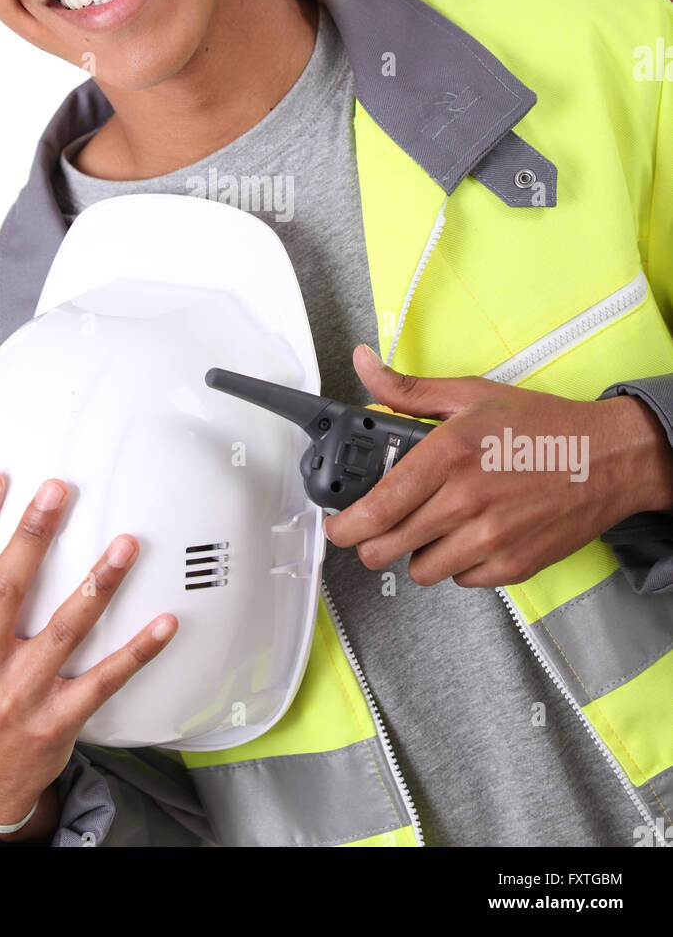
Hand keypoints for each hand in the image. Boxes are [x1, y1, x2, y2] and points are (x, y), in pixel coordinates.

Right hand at [0, 472, 176, 833]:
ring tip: (125, 544)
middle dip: (33, 537)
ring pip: (64, 630)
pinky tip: (164, 622)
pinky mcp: (58, 720)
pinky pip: (104, 680)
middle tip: (58, 491)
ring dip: (96, 584)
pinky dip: (137, 652)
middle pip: (7, 591)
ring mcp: (19, 696)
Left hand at [323, 345, 672, 587]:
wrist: (609, 459)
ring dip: (417, 553)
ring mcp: (490, 539)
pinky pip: (460, 580)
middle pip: (387, 549)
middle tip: (377, 530)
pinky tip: (469, 535)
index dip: (345, 525)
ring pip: (421, 571)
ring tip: (433, 525)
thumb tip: (364, 365)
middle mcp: (465, 501)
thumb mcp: (470, 395)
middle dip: (372, 543)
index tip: (337, 526)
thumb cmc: (543, 428)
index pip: (376, 508)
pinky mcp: (512, 566)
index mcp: (448, 455)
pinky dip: (457, 564)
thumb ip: (407, 389)